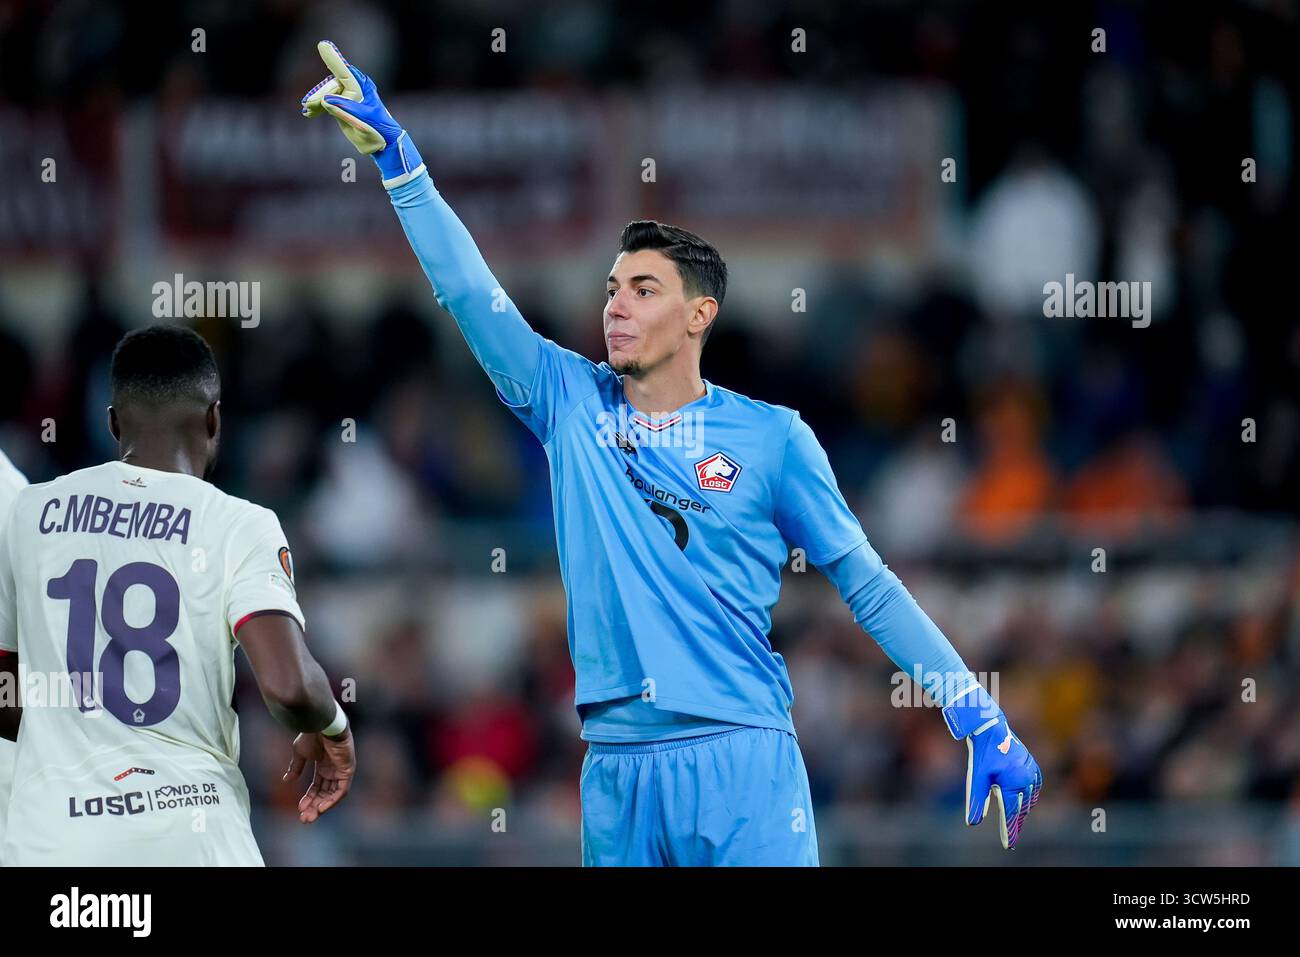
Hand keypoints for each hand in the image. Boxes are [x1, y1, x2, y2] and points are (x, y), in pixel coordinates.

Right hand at [283, 726, 355, 823]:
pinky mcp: (348, 769)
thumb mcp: (300, 753)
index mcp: (323, 765)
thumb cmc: (312, 734)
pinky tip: (321, 808)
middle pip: (325, 793)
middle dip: (314, 806)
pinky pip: (342, 790)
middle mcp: (333, 769)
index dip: (308, 798)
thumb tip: (286, 780)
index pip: (317, 787)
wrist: (321, 724)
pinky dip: (332, 800)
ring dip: (322, 806)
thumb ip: (296, 767)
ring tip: (310, 816)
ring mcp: (341, 769)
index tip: (299, 808)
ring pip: (333, 794)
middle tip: (304, 819)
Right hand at [300, 40, 424, 185]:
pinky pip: (326, 103)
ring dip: (316, 102)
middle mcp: (354, 89)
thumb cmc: (377, 130)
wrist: (382, 144)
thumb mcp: (362, 121)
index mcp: (361, 88)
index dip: (332, 59)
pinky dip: (318, 107)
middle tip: (308, 106)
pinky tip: (310, 113)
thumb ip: (344, 109)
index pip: (343, 72)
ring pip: (326, 94)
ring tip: (308, 111)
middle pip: (331, 87)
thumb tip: (326, 101)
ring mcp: (347, 96)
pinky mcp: (342, 105)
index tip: (323, 44)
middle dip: (319, 95)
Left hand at [943, 686, 1042, 848]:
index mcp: (1014, 782)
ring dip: (1022, 811)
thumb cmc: (982, 752)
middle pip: (1021, 809)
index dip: (1010, 831)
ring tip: (1014, 824)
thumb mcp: (977, 777)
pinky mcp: (1033, 766)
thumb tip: (973, 822)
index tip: (1009, 845)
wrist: (991, 728)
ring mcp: (1032, 772)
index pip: (1011, 813)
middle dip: (1015, 824)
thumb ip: (976, 800)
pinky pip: (1034, 788)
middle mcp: (1027, 779)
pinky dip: (1028, 797)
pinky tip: (1023, 804)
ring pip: (1029, 800)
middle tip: (1011, 839)